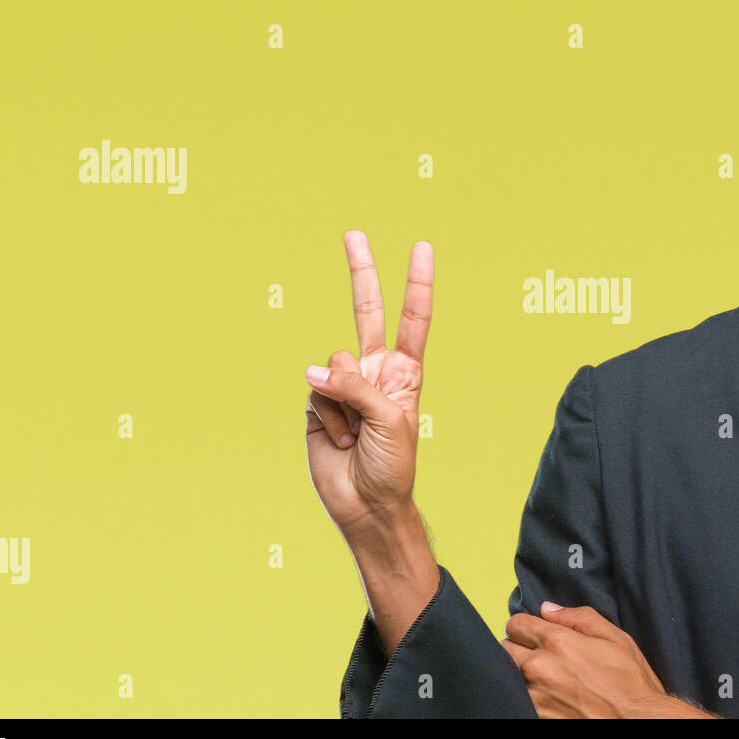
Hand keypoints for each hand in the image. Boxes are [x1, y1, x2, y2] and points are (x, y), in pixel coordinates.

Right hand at [304, 230, 431, 540]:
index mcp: (404, 373)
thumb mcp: (391, 420)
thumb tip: (317, 368)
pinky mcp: (318, 403)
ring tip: (358, 435)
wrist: (367, 505)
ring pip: (332, 365)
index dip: (417, 284)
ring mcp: (344, 386)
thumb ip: (357, 387)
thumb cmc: (393, 465)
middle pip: (366, 312)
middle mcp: (374, 372)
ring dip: (344, 402)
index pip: (412, 320)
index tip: (422, 248)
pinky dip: (328, 418)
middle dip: (361, 272)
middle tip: (353, 233)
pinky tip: (340, 440)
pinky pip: (316, 393)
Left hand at [501, 603, 715, 717]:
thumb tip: (547, 609)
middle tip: (540, 653)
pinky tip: (550, 695)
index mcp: (557, 641)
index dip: (526, 625)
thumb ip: (578, 617)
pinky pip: (521, 699)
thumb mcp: (614, 637)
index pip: (516, 624)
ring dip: (523, 672)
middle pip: (506, 648)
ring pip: (510, 675)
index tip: (536, 631)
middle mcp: (539, 668)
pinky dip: (530, 694)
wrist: (637, 722)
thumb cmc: (631, 681)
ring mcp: (535, 697)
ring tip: (547, 676)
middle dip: (520, 647)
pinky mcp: (537, 717)